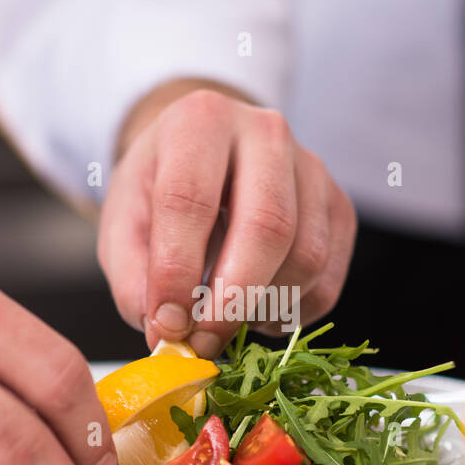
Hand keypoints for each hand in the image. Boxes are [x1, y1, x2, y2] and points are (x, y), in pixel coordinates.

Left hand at [98, 81, 356, 357]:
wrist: (204, 157)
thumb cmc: (160, 190)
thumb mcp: (124, 223)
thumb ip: (134, 277)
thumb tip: (168, 329)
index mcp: (200, 121)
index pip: (190, 200)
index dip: (176, 272)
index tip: (166, 324)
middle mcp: (266, 132)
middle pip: (268, 227)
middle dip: (233, 301)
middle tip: (203, 344)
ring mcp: (313, 168)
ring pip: (307, 257)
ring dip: (263, 309)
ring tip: (225, 322)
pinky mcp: (340, 206)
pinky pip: (328, 277)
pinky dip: (292, 312)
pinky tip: (257, 311)